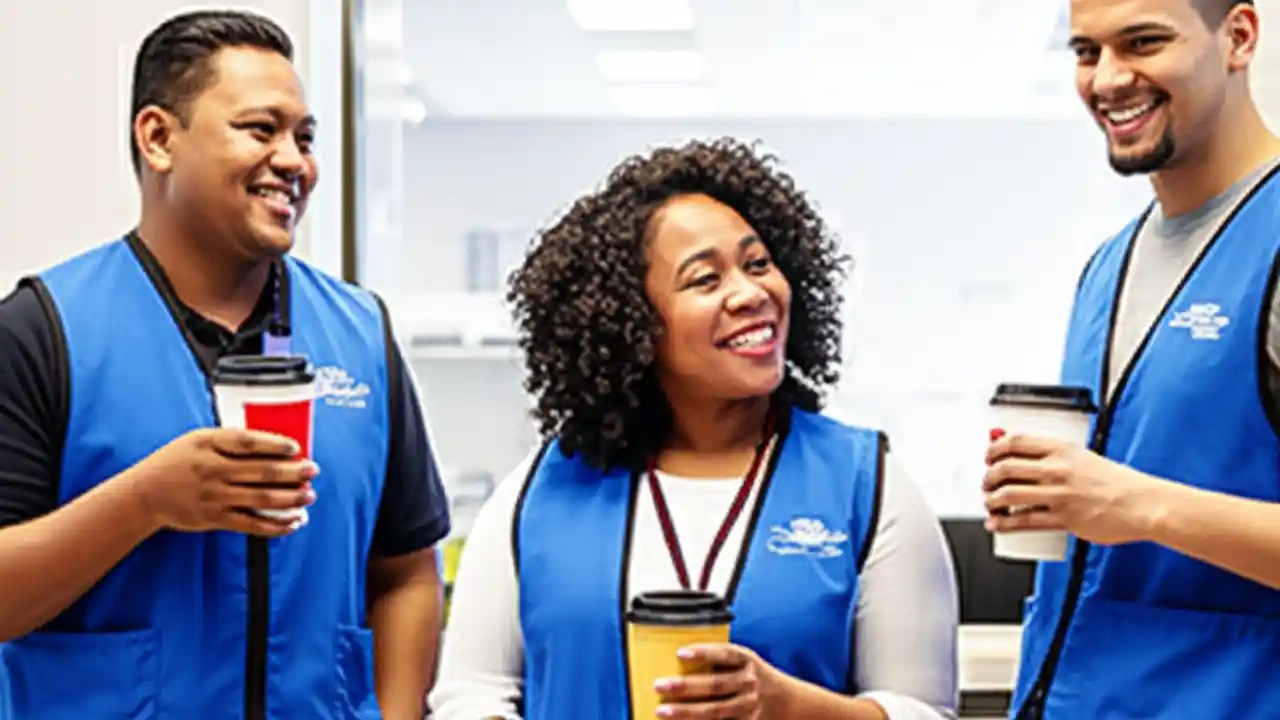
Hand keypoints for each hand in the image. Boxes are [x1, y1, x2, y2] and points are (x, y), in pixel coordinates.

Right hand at [123, 428, 318, 537]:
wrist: (144, 495)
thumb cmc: (175, 462)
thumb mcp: (197, 440)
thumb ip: (230, 440)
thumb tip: (272, 444)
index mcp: (208, 444)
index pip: (248, 442)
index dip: (275, 444)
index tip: (296, 447)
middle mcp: (212, 470)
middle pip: (262, 472)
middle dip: (294, 472)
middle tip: (313, 470)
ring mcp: (214, 496)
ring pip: (262, 499)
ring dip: (291, 498)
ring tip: (309, 496)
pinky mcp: (214, 519)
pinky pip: (252, 524)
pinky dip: (276, 525)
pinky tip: (293, 521)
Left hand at [652, 643, 787, 718]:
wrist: (792, 704)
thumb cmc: (757, 679)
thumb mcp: (747, 663)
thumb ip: (721, 662)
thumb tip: (679, 661)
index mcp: (748, 661)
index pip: (725, 654)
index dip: (703, 653)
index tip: (680, 653)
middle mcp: (749, 684)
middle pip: (715, 686)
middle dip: (685, 686)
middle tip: (659, 685)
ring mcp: (749, 707)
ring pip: (715, 711)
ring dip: (686, 712)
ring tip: (662, 711)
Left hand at [983, 431, 1161, 545]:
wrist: (1142, 504)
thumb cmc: (1118, 482)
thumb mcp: (1084, 458)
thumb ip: (1056, 457)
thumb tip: (1026, 457)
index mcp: (1062, 450)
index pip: (1016, 442)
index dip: (995, 449)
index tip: (989, 456)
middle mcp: (1056, 469)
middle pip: (1006, 467)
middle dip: (989, 476)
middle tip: (987, 483)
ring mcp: (1058, 494)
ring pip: (1009, 494)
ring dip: (992, 500)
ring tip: (990, 503)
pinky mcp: (1063, 518)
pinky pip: (1024, 521)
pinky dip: (1004, 523)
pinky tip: (997, 524)